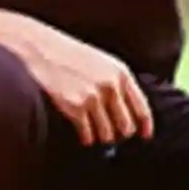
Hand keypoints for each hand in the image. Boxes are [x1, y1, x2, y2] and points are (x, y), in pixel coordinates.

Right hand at [5, 16, 153, 145]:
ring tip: (97, 136)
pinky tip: (84, 136)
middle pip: (126, 126)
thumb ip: (117, 83)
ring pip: (107, 134)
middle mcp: (111, 87)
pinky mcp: (75, 108)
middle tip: (114, 137)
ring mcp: (94, 98)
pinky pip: (88, 134)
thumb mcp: (103, 63)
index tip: (145, 136)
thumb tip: (126, 110)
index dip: (145, 126)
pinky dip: (87, 138)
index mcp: (121, 74)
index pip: (141, 108)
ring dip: (102, 138)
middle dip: (120, 134)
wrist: (42, 51)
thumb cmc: (71, 56)